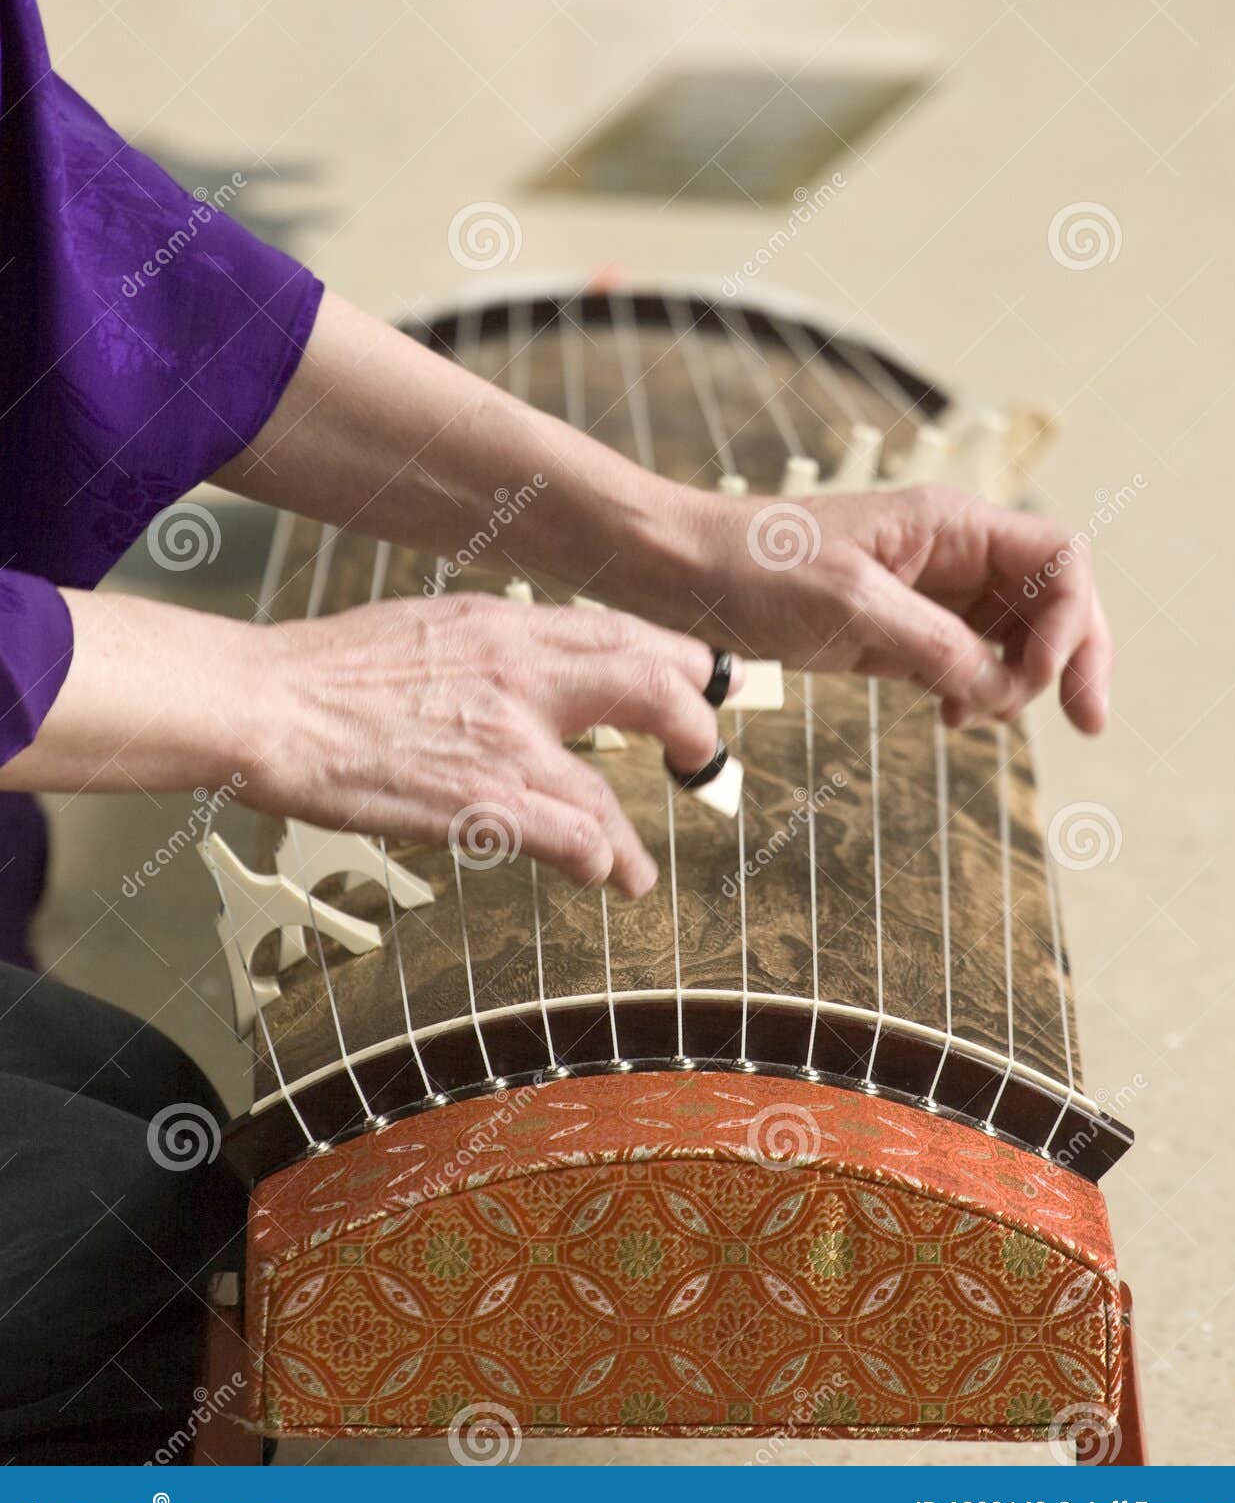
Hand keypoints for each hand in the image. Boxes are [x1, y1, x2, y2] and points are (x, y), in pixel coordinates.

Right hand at [248, 593, 735, 895]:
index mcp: (507, 627)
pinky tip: (597, 875)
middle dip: (691, 726)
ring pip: (608, 789)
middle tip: (696, 755)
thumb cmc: (331, 672)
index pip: (623, 633)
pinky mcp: (479, 801)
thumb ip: (495, 647)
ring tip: (634, 871)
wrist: (269, 704)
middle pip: (652, 688)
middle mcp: (522, 675)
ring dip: (629, 839)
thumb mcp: (431, 627)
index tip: (692, 683)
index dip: (674, 661)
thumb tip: (535, 664)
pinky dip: (593, 858)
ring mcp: (505, 740)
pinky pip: (566, 837)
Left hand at [691, 484, 1111, 733]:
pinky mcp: (894, 630)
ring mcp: (925, 593)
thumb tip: (1002, 690)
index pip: (1059, 560)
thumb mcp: (849, 605)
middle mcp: (949, 554)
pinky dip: (974, 692)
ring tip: (977, 720)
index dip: (1072, 621)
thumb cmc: (753, 569)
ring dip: (1017, 682)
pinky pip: (963, 660)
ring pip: (1013, 636)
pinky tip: (953, 722)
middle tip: (1088, 724)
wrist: (680, 573)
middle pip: (1053, 599)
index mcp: (950, 524)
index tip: (1037, 681)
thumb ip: (934, 645)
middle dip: (1075, 658)